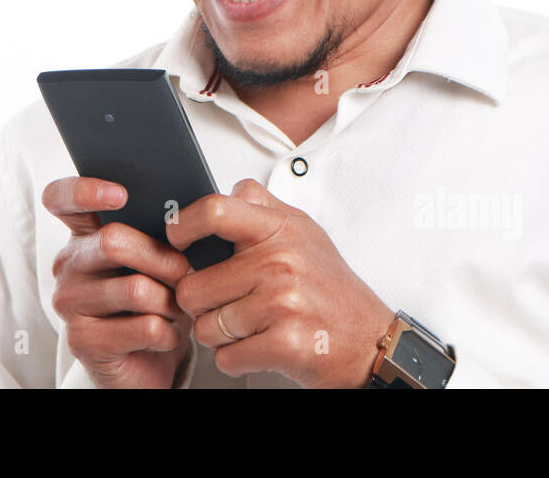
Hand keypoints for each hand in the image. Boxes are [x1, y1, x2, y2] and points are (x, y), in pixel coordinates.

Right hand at [42, 175, 193, 387]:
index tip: (121, 194)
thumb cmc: (159, 299)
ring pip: (135, 288)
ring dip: (171, 301)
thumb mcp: (164, 257)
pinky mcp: (83, 341)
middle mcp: (70, 264)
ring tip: (176, 308)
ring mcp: (71, 302)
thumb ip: (167, 226)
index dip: (85, 190)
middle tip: (184, 271)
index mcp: (86, 234)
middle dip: (163, 257)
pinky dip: (169, 332)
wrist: (152, 361)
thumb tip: (198, 200)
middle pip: (113, 240)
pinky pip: (143, 327)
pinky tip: (167, 334)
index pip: (62, 198)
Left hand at [167, 178, 394, 387]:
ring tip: (249, 327)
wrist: (372, 340)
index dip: (183, 226)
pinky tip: (258, 347)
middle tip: (224, 305)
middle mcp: (281, 262)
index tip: (176, 239)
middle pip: (195, 286)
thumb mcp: (305, 234)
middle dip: (201, 305)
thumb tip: (230, 190)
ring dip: (219, 335)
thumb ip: (265, 208)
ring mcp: (283, 303)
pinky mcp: (285, 344)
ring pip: (206, 326)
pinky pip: (226, 357)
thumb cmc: (333, 290)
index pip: (215, 211)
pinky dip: (236, 359)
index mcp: (281, 230)